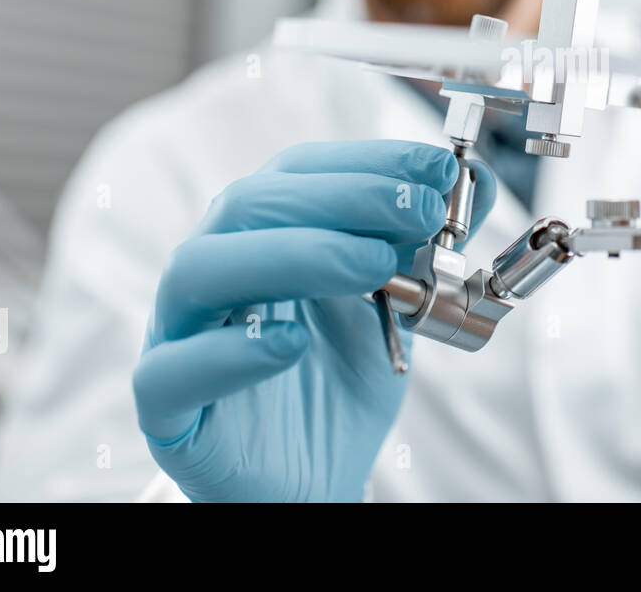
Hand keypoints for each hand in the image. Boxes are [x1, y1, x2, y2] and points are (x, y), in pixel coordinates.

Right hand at [132, 140, 494, 500]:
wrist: (313, 478)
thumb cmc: (337, 383)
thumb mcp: (398, 307)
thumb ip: (427, 246)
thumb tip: (475, 184)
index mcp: (261, 235)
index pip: (297, 172)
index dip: (366, 162)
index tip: (435, 169)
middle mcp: (212, 270)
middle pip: (248, 204)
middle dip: (345, 198)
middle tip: (420, 214)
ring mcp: (179, 335)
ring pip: (199, 269)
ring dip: (296, 254)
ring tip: (375, 267)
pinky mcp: (166, 408)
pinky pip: (172, 372)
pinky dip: (232, 352)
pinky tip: (292, 344)